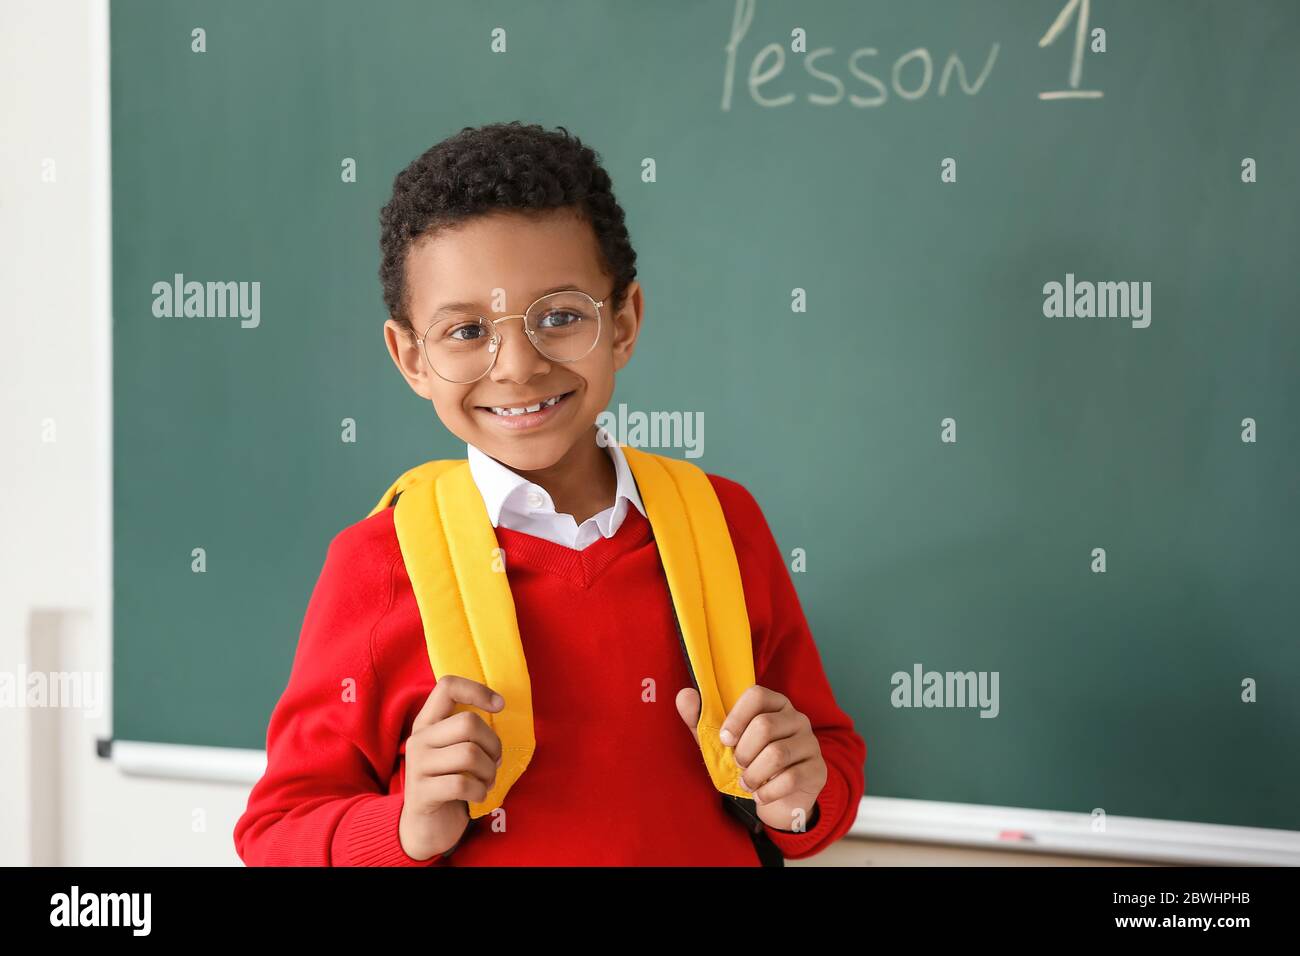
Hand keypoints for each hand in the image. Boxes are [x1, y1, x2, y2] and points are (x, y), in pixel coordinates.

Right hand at [398, 676, 503, 860]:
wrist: (425, 826)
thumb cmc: (448, 781)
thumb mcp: (454, 750)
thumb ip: (469, 731)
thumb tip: (500, 713)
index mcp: (427, 722)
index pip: (447, 686)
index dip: (477, 690)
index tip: (499, 706)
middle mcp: (419, 739)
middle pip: (468, 723)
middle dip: (493, 744)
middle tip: (496, 761)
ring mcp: (417, 766)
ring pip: (469, 754)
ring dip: (490, 771)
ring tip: (488, 780)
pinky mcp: (421, 793)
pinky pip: (462, 784)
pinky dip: (480, 790)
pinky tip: (479, 794)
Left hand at [676, 684, 825, 832]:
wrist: (782, 796)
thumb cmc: (751, 761)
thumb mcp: (724, 743)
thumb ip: (702, 720)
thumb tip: (684, 695)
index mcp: (774, 704)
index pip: (757, 695)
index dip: (736, 717)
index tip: (725, 739)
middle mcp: (796, 718)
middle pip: (765, 726)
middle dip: (743, 751)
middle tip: (737, 765)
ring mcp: (810, 743)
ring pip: (777, 754)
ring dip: (753, 774)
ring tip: (746, 783)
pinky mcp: (817, 769)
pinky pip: (791, 778)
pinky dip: (768, 791)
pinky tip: (760, 795)